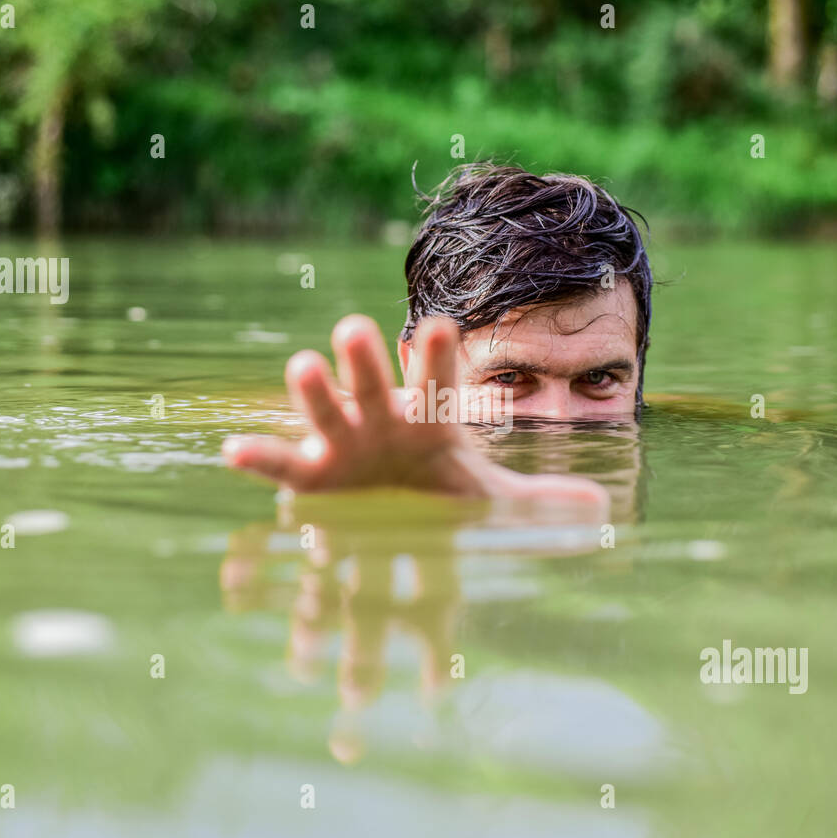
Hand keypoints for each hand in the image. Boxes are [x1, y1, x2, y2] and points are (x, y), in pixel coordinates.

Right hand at [222, 314, 607, 515]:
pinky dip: (258, 459)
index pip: (436, 383)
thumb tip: (604, 508)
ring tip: (302, 364)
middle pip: (374, 384)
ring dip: (313, 392)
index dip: (436, 358)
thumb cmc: (440, 490)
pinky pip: (281, 467)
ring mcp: (343, 444)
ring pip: (325, 411)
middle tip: (356, 326)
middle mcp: (382, 420)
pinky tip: (232, 451)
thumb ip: (538, 501)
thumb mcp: (488, 500)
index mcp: (428, 419)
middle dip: (366, 361)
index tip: (440, 324)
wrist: (395, 512)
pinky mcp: (312, 477)